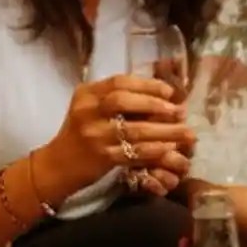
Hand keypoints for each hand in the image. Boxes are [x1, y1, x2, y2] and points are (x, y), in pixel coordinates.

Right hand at [47, 75, 194, 186]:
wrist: (59, 164)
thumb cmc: (81, 133)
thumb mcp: (90, 109)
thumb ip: (114, 99)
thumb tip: (159, 95)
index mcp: (85, 94)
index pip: (118, 82)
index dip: (148, 85)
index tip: (170, 92)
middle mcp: (87, 111)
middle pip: (123, 101)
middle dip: (156, 105)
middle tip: (180, 112)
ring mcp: (94, 135)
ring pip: (135, 129)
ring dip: (165, 131)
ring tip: (187, 133)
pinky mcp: (102, 157)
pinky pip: (135, 152)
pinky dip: (156, 150)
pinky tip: (170, 149)